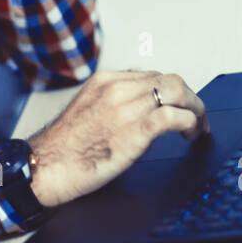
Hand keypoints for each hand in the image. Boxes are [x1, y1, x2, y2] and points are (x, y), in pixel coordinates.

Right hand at [27, 70, 207, 208]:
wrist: (44, 167)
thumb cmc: (63, 149)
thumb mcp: (87, 112)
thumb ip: (112, 105)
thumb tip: (138, 113)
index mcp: (105, 81)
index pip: (152, 75)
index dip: (171, 92)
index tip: (178, 107)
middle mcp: (117, 88)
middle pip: (170, 79)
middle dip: (190, 98)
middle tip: (196, 117)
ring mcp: (126, 108)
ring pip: (177, 92)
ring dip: (195, 109)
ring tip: (197, 128)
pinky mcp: (134, 132)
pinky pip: (174, 116)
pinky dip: (190, 123)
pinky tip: (190, 135)